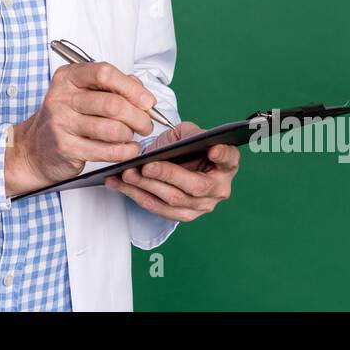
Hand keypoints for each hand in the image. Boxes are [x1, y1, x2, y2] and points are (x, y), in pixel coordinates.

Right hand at [5, 61, 155, 195]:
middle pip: (113, 104)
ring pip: (112, 129)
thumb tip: (143, 94)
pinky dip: (125, 151)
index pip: (104, 74)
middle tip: (146, 123)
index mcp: (68, 77)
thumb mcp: (83, 93)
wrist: (35, 148)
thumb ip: (113, 86)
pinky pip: (107, 151)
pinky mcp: (66, 148)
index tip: (147, 101)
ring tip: (132, 135)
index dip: (132, 88)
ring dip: (131, 134)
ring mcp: (62, 123)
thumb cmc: (66, 117)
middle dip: (138, 116)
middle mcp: (62, 98)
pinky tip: (129, 148)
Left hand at [103, 121, 239, 221]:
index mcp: (226, 164)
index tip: (213, 148)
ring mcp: (202, 205)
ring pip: (173, 200)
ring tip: (127, 174)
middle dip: (167, 175)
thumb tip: (181, 142)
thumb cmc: (185, 146)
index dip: (223, 155)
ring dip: (146, 187)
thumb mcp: (188, 133)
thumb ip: (188, 134)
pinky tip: (120, 183)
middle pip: (194, 186)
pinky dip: (136, 195)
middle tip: (147, 166)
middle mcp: (219, 188)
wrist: (176, 162)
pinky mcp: (184, 215)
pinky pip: (158, 208)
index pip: (229, 159)